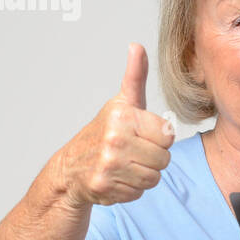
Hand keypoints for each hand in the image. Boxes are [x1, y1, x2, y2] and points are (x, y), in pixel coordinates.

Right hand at [57, 43, 175, 207]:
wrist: (70, 168)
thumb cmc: (104, 131)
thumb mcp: (121, 103)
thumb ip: (135, 76)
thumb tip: (137, 46)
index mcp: (123, 117)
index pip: (169, 135)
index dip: (158, 138)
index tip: (142, 135)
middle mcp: (114, 140)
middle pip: (164, 159)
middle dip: (153, 159)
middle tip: (133, 152)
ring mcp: (108, 164)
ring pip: (154, 178)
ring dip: (143, 175)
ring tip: (126, 165)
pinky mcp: (104, 186)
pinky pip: (139, 193)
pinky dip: (131, 189)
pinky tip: (117, 178)